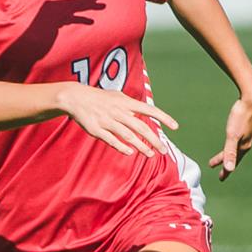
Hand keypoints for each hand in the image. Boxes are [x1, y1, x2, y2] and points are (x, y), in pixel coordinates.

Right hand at [56, 85, 176, 157]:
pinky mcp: (97, 130)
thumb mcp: (118, 96)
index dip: (164, 118)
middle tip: (164, 150)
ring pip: (129, 136)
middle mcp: (119, 112)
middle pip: (142, 128)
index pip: (150, 110)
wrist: (76, 98)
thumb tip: (146, 111)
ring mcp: (108, 121)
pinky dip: (122, 147)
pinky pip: (112, 140)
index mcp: (126, 103)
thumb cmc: (99, 98)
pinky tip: (131, 153)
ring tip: (150, 154)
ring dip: (141, 147)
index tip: (175, 127)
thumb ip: (132, 106)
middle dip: (155, 140)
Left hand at [209, 93, 251, 179]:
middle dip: (227, 164)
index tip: (220, 179)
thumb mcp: (232, 135)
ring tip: (226, 157)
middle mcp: (249, 142)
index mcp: (244, 146)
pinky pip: (242, 139)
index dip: (226, 171)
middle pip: (236, 156)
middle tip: (220, 171)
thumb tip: (229, 169)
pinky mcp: (251, 126)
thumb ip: (229, 152)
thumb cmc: (241, 115)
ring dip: (232, 154)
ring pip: (239, 148)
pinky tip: (237, 140)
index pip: (233, 162)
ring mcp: (251, 134)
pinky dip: (236, 144)